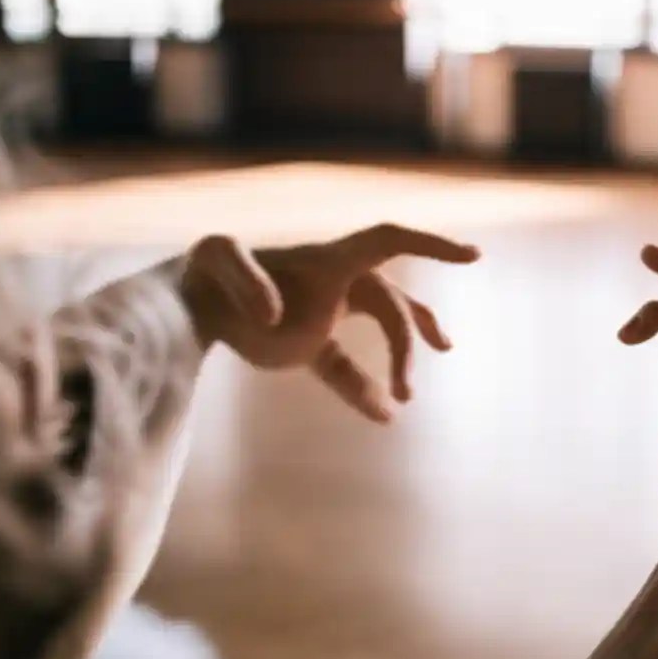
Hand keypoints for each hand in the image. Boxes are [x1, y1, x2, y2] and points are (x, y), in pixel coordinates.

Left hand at [181, 224, 478, 421]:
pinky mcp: (309, 345)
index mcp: (329, 259)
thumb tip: (277, 319)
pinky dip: (364, 392)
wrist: (184, 303)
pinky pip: (346, 369)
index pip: (390, 241)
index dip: (432, 246)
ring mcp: (327, 313)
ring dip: (400, 360)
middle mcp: (337, 282)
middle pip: (392, 304)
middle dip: (407, 340)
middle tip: (408, 384)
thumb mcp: (214, 257)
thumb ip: (245, 277)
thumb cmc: (203, 271)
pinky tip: (383, 417)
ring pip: (383, 330)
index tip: (473, 257)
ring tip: (406, 396)